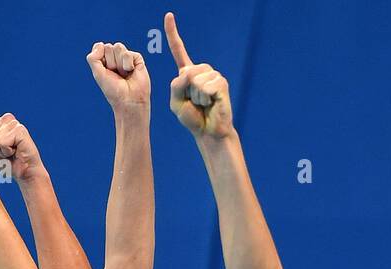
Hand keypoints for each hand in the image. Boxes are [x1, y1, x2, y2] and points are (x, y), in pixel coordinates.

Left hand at [0, 113, 43, 183]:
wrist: (24, 173)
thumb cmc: (8, 163)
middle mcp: (6, 118)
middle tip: (6, 151)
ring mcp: (13, 123)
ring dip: (1, 151)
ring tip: (12, 152)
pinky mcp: (19, 130)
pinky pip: (2, 143)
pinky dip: (7, 152)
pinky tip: (16, 151)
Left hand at [87, 41, 149, 110]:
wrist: (129, 100)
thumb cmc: (113, 90)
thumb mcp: (98, 74)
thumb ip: (93, 59)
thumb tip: (100, 44)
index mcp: (104, 60)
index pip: (99, 47)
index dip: (100, 58)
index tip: (105, 71)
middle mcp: (115, 57)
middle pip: (108, 47)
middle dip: (110, 62)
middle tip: (115, 74)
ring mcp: (126, 56)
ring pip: (118, 47)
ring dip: (118, 64)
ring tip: (123, 74)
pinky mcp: (136, 58)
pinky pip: (128, 54)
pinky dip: (127, 65)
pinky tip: (131, 72)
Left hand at [165, 12, 234, 139]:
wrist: (208, 131)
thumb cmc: (192, 117)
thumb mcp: (175, 102)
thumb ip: (176, 85)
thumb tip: (190, 72)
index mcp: (186, 73)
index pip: (178, 50)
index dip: (173, 33)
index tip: (168, 15)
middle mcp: (200, 70)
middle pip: (186, 72)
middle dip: (186, 92)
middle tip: (194, 102)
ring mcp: (212, 74)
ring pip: (196, 81)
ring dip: (196, 97)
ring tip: (204, 103)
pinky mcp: (221, 82)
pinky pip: (206, 87)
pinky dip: (205, 99)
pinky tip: (211, 103)